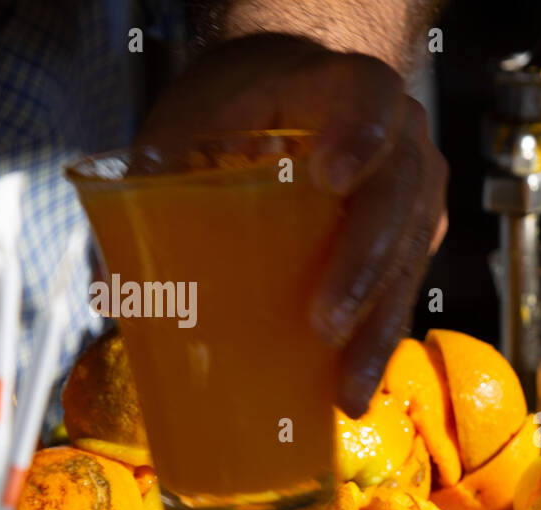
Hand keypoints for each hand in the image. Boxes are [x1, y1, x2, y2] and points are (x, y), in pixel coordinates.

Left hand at [135, 34, 447, 413]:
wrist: (306, 98)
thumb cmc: (252, 101)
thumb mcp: (204, 103)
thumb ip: (171, 152)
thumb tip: (124, 262)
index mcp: (352, 88)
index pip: (370, 99)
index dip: (360, 136)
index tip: (329, 177)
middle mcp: (402, 142)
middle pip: (397, 202)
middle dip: (364, 270)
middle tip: (325, 324)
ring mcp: (416, 197)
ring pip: (408, 263)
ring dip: (377, 332)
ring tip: (347, 391)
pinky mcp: (413, 244)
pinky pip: (402, 294)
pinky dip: (375, 345)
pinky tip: (350, 391)